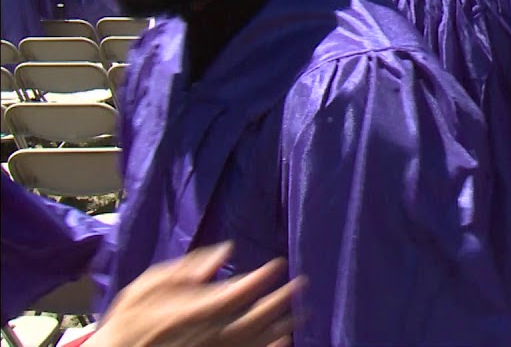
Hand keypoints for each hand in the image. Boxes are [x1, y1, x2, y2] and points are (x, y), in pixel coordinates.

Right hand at [89, 243, 302, 346]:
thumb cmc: (130, 322)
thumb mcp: (145, 289)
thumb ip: (185, 270)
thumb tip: (225, 250)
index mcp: (191, 313)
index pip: (236, 294)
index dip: (260, 279)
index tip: (278, 263)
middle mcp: (207, 336)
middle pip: (255, 319)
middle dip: (282, 300)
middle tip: (302, 284)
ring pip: (257, 341)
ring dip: (283, 325)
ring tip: (303, 312)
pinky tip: (284, 340)